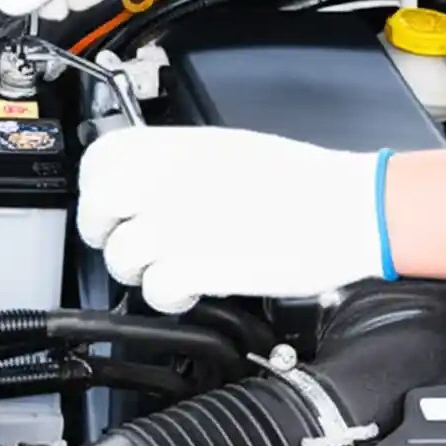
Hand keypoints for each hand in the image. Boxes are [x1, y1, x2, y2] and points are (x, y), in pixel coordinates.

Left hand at [78, 126, 394, 312]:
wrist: (351, 208)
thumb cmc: (303, 181)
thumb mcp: (226, 148)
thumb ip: (174, 161)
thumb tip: (141, 179)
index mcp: (176, 148)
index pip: (99, 157)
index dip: (94, 185)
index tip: (110, 203)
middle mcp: (170, 182)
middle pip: (96, 208)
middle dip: (103, 233)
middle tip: (126, 242)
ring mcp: (181, 224)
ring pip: (120, 255)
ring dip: (138, 271)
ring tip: (168, 268)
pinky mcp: (199, 266)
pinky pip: (154, 289)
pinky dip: (167, 297)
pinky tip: (188, 290)